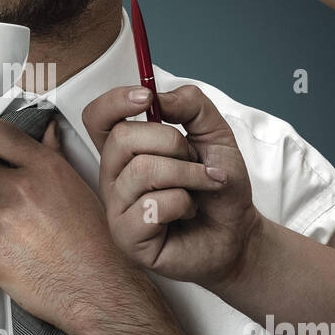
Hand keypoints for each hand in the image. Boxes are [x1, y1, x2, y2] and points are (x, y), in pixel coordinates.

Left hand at [0, 115, 142, 334]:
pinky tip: (11, 255)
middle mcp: (23, 188)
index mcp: (45, 167)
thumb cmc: (96, 244)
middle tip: (8, 208)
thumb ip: (54, 156)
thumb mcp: (80, 188)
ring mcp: (5, 219)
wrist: (100, 289)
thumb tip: (46, 131)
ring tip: (17, 237)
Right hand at [82, 84, 260, 287]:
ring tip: (199, 189)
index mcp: (125, 151)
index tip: (147, 98)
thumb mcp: (215, 133)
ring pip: (142, 171)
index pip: (97, 117)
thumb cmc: (218, 187)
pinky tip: (187, 213)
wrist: (237, 231)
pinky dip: (183, 204)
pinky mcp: (128, 237)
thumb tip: (159, 98)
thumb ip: (191, 105)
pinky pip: (152, 206)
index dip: (115, 102)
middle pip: (122, 138)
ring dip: (187, 175)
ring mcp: (117, 209)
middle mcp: (113, 178)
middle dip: (172, 142)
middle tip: (193, 160)